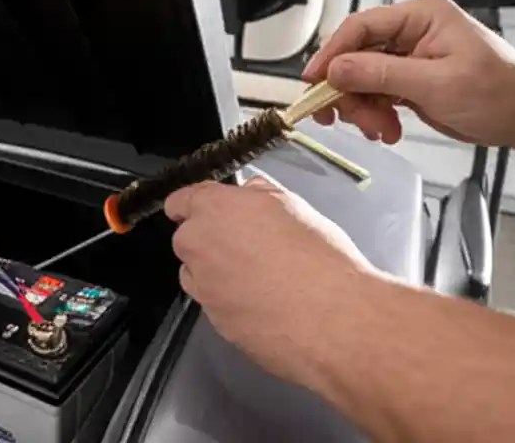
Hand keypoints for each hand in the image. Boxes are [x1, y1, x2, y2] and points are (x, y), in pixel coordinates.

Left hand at [166, 178, 380, 386]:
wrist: (333, 318)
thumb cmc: (320, 255)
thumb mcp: (295, 207)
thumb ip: (261, 195)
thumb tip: (250, 192)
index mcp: (215, 209)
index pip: (180, 202)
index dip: (192, 206)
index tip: (206, 212)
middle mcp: (199, 246)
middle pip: (186, 240)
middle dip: (208, 241)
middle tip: (248, 247)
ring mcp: (203, 288)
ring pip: (197, 276)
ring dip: (216, 274)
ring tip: (259, 280)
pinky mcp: (215, 323)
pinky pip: (216, 306)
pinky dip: (232, 303)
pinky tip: (266, 306)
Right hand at [302, 0, 514, 147]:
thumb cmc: (500, 92)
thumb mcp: (436, 83)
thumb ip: (382, 74)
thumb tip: (337, 69)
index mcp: (422, 17)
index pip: (361, 27)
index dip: (333, 54)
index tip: (314, 82)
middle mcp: (413, 32)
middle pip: (357, 55)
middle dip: (350, 91)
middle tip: (345, 118)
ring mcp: (411, 57)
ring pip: (363, 79)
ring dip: (364, 109)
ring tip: (380, 131)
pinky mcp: (412, 81)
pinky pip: (378, 94)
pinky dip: (376, 115)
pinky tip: (388, 130)